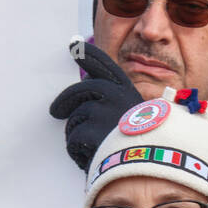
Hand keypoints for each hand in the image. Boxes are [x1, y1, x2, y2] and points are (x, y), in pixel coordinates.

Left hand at [49, 41, 140, 170]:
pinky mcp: (89, 130)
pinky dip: (79, 152)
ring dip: (78, 134)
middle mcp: (112, 94)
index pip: (102, 64)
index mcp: (124, 90)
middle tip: (55, 110)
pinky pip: (73, 141)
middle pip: (79, 90)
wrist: (152, 162)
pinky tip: (93, 157)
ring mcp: (100, 111)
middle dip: (64, 100)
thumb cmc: (145, 144)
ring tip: (95, 147)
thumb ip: (113, 103)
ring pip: (75, 120)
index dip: (87, 54)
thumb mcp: (136, 116)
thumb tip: (89, 92)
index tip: (73, 45)